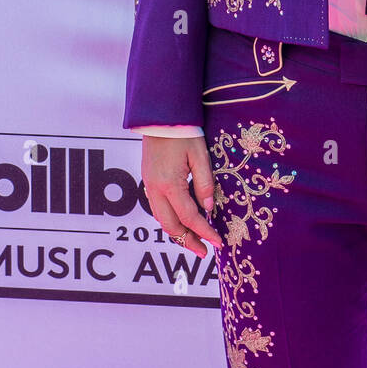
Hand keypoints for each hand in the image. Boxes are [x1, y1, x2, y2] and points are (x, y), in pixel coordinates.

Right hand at [141, 134, 222, 258]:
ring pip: (161, 219)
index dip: (205, 232)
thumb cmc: (183, 132)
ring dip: (178, 233)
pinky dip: (170, 220)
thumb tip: (209, 209)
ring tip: (194, 241)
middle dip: (188, 241)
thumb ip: (204, 183)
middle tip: (205, 251)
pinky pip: (157, 208)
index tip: (219, 242)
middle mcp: (155, 189)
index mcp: (169, 184)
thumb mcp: (200, 156)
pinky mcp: (148, 180)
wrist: (159, 116)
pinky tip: (182, 221)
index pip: (190, 217)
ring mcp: (148, 185)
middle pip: (170, 226)